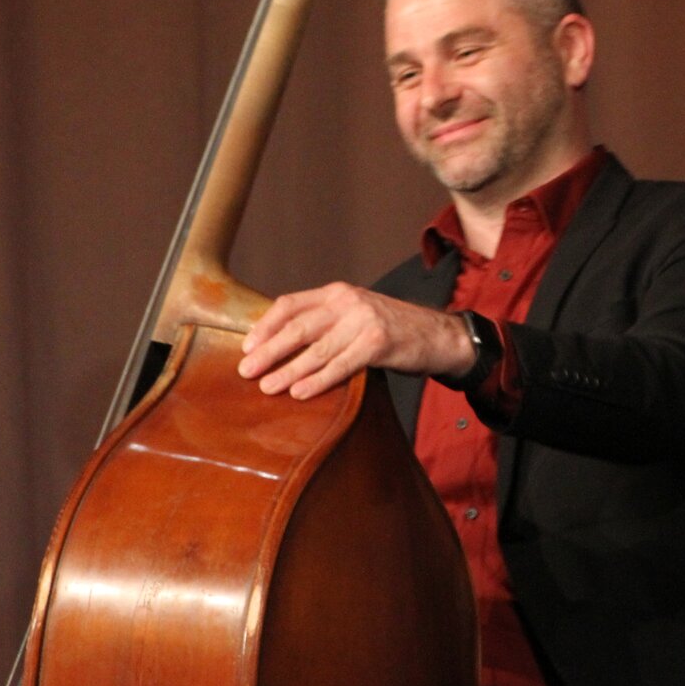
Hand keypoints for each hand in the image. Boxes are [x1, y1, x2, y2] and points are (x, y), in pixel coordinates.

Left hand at [238, 283, 473, 399]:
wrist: (438, 335)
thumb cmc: (391, 328)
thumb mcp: (355, 314)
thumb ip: (325, 322)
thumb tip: (280, 346)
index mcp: (337, 292)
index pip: (290, 304)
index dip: (265, 326)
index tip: (247, 347)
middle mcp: (348, 302)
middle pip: (297, 327)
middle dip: (268, 350)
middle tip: (246, 371)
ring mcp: (363, 321)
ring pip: (316, 350)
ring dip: (288, 371)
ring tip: (267, 387)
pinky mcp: (378, 343)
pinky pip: (340, 366)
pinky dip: (317, 381)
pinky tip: (299, 393)